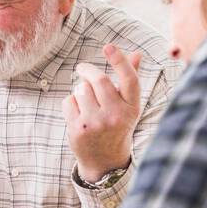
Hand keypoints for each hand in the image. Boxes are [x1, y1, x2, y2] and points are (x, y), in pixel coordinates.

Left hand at [64, 43, 142, 181]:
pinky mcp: (79, 129)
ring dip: (80, 90)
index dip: (120, 60)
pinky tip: (78, 114)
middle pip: (99, 79)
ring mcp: (96, 124)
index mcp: (132, 108)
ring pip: (81, 89)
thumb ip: (130, 79)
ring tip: (86, 103)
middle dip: (87, 70)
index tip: (108, 46)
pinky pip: (69, 101)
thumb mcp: (128, 106)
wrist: (104, 160)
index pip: (129, 79)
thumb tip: (137, 53)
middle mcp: (116, 116)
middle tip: (82, 68)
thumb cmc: (117, 126)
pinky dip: (71, 103)